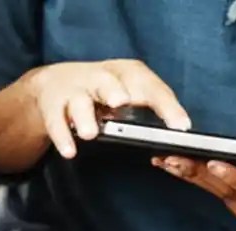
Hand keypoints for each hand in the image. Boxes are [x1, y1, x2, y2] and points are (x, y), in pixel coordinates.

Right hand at [27, 59, 190, 158]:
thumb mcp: (130, 93)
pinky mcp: (52, 106)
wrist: (56, 84)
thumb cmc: (103, 93)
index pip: (148, 85)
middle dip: (113, 91)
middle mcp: (99, 78)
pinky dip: (62, 137)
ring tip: (91, 133)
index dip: (165, 105)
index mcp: (125, 73)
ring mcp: (74, 91)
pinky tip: (69, 151)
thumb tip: (182, 132)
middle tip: (121, 102)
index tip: (181, 127)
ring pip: (78, 101)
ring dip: (84, 116)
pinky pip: (56, 122)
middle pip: (106, 82)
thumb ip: (153, 109)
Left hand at [155, 116, 235, 230]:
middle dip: (197, 175)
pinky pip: (225, 198)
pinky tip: (184, 168)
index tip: (213, 162)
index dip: (235, 176)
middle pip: (228, 194)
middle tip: (169, 158)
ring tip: (166, 161)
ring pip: (221, 196)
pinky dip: (204, 183)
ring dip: (193, 178)